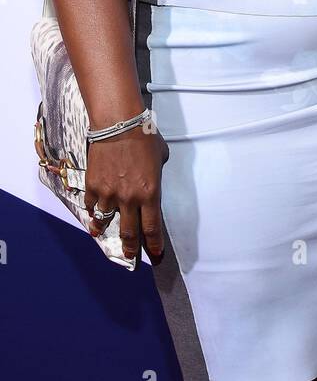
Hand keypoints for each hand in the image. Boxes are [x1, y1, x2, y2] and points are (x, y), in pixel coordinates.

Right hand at [85, 123, 168, 264]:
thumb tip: (151, 179)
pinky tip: (93, 212)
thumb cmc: (144, 137)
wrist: (119, 124)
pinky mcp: (93, 186)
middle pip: (130, 233)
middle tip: (131, 256)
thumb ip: (156, 174)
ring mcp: (109, 194)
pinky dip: (93, 210)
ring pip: (106, 221)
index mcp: (151, 193)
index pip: (153, 228)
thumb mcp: (160, 158)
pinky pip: (92, 205)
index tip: (155, 255)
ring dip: (103, 229)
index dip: (154, 246)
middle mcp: (130, 199)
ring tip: (100, 232)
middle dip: (131, 248)